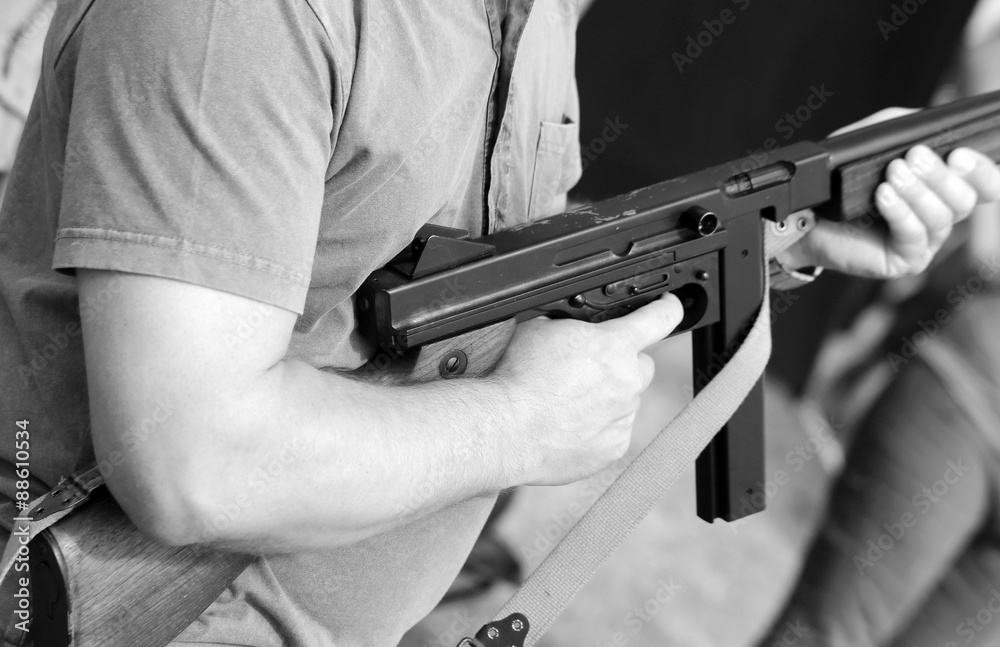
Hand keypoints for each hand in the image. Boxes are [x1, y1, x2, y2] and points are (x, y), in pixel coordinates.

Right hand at [494, 293, 683, 485]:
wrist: (507, 428)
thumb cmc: (519, 378)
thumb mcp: (542, 328)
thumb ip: (573, 327)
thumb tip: (580, 330)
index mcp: (614, 345)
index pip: (659, 318)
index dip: (667, 309)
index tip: (670, 308)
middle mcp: (627, 380)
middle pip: (642, 366)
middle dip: (623, 365)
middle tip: (590, 372)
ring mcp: (623, 417)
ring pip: (626, 402)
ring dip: (607, 399)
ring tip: (568, 403)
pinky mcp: (614, 448)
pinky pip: (614, 432)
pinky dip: (598, 429)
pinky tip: (569, 425)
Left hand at [778, 108, 999, 278]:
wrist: (804, 216)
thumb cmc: (839, 181)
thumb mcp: (874, 141)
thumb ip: (906, 126)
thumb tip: (931, 124)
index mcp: (942, 188)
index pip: (985, 183)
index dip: (981, 170)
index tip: (960, 154)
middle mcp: (939, 214)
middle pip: (965, 198)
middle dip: (941, 175)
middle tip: (915, 157)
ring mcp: (925, 240)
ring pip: (942, 216)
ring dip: (918, 192)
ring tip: (892, 175)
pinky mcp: (905, 259)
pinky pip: (914, 235)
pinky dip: (901, 212)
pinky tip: (884, 197)